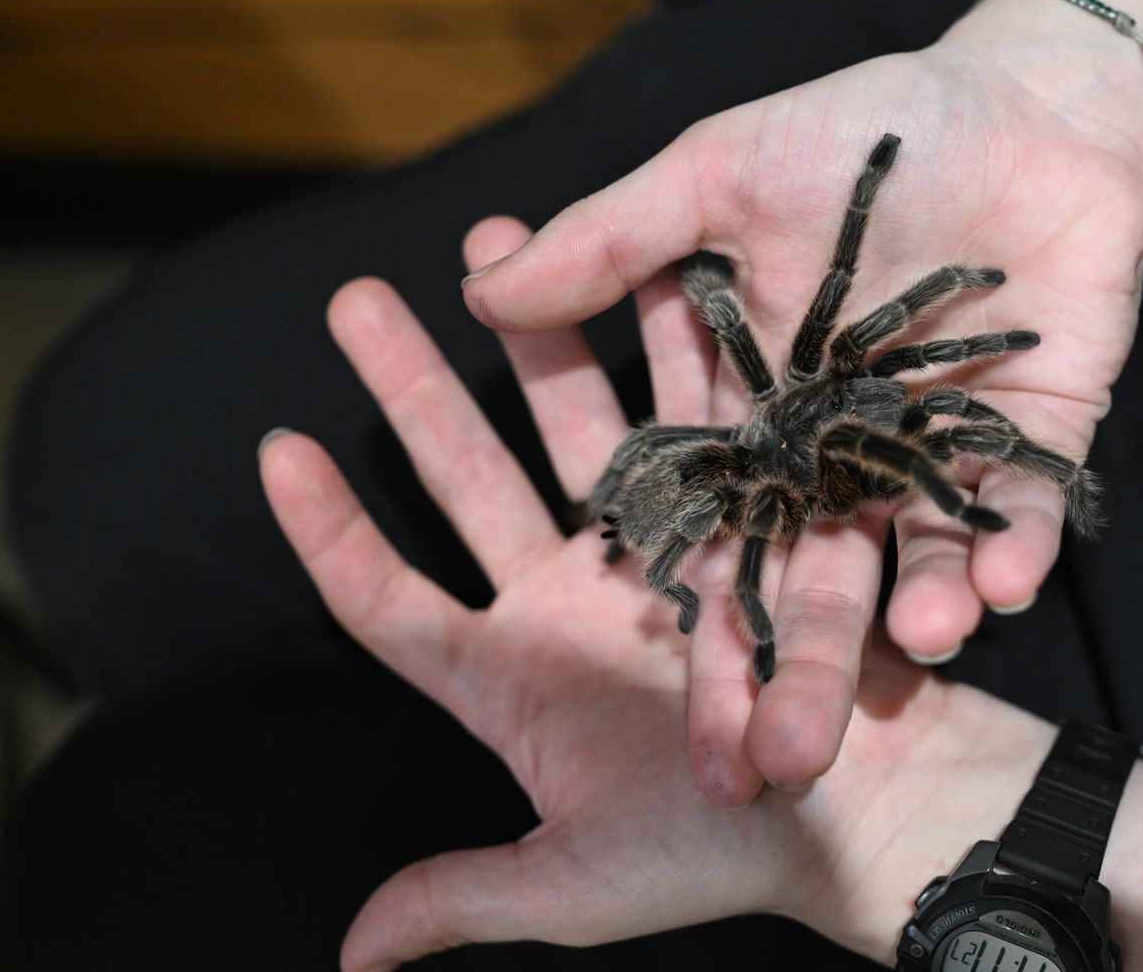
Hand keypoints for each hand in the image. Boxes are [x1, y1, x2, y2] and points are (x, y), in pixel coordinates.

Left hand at [258, 277, 1055, 970]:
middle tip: (356, 294)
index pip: (392, 599)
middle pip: (470, 477)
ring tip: (498, 241)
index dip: (331, 530)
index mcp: (512, 677)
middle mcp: (571, 597)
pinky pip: (696, 422)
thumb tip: (350, 950)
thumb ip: (469, 894)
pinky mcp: (739, 519)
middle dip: (415, 386)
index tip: (273, 447)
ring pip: (579, 424)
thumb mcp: (579, 887)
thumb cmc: (721, 862)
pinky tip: (648, 269)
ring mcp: (651, 549)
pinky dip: (671, 351)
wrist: (869, 818)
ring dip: (542, 336)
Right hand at [459, 19, 1142, 799]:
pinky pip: (1024, 509)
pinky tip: (1003, 587)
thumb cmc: (864, 127)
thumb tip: (480, 287)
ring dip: (918, 615)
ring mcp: (940, 454)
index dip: (699, 643)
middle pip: (813, 585)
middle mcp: (842, 457)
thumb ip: (613, 240)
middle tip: (785, 767)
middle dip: (799, 676)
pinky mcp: (1033, 440)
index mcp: (758, 418)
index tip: (680, 745)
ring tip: (915, 650)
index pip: (714, 547)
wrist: (1028, 99)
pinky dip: (1016, 546)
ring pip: (919, 563)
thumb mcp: (721, 171)